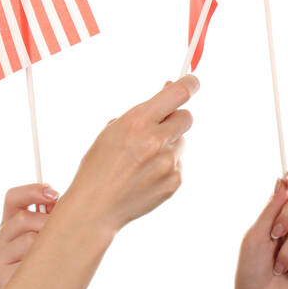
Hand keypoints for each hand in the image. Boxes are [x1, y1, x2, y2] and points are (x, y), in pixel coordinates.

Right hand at [0, 184, 57, 288]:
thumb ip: (53, 217)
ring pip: (28, 239)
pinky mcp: (0, 278)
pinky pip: (29, 260)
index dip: (33, 192)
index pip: (12, 199)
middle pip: (22, 218)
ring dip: (48, 244)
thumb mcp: (51, 237)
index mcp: (8, 227)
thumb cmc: (50, 265)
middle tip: (62, 231)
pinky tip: (44, 270)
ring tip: (54, 256)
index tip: (55, 193)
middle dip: (48, 222)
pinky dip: (42, 262)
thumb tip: (68, 199)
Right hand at [60, 76, 197, 237]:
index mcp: (137, 122)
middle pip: (187, 117)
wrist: (95, 208)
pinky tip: (145, 176)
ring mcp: (168, 162)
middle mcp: (156, 140)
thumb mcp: (112, 131)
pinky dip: (166, 166)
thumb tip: (169, 88)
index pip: (178, 93)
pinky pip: (178, 163)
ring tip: (142, 161)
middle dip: (175, 119)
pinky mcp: (175, 180)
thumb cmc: (99, 166)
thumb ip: (141, 113)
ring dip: (168, 145)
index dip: (189, 84)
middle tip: (159, 127)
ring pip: (181, 142)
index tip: (192, 81)